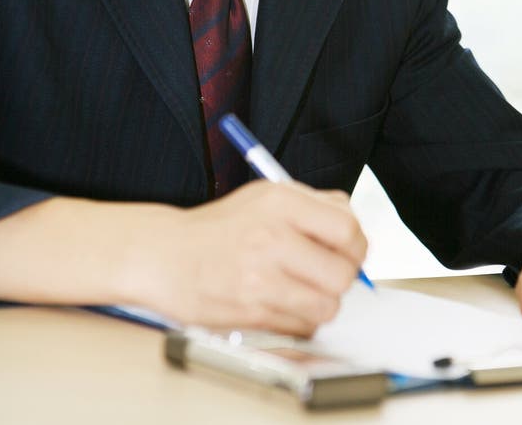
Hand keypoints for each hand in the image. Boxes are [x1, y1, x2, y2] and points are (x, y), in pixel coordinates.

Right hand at [125, 180, 367, 335]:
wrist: (165, 255)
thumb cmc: (218, 228)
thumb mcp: (264, 196)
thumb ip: (312, 205)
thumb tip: (354, 228)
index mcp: (280, 201)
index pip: (347, 227)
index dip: (356, 244)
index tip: (349, 250)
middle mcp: (272, 237)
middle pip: (343, 272)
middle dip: (343, 277)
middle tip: (328, 273)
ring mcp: (261, 277)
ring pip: (327, 305)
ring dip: (322, 302)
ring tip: (303, 290)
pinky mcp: (252, 311)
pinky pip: (302, 326)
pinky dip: (301, 320)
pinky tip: (283, 303)